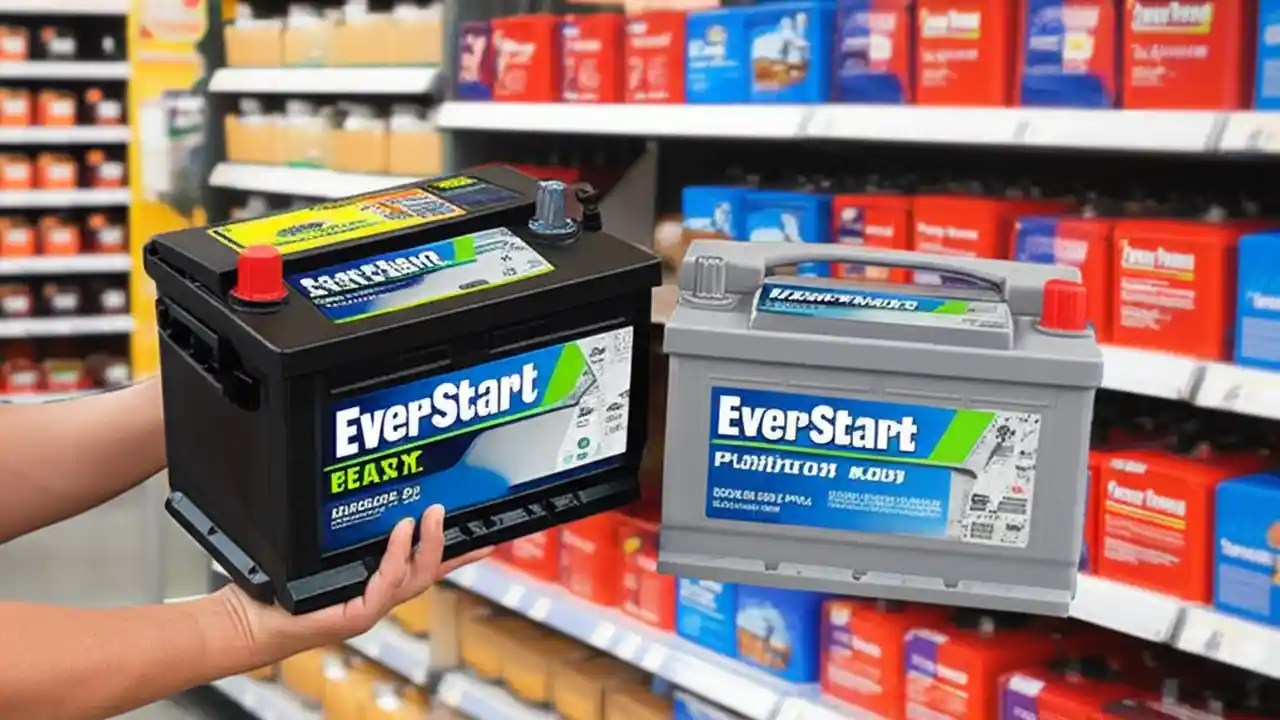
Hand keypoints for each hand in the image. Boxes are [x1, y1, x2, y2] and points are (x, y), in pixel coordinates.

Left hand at [211, 504, 491, 661]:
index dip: (457, 553)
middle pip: (430, 572)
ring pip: (415, 577)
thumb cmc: (275, 590)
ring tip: (432, 514)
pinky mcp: (356, 614)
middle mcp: (377, 597)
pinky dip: (398, 554)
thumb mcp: (318, 552)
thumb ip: (344, 532)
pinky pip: (387, 582)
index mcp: (374, 583)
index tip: (484, 537)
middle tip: (456, 514)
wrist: (247, 621)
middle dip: (451, 545)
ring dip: (428, 544)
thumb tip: (358, 490)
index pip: (424, 566)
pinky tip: (401, 531)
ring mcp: (369, 607)